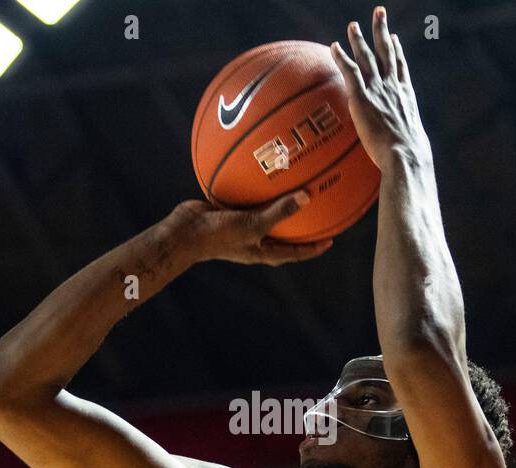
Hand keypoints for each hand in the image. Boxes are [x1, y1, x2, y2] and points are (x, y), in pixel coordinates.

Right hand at [167, 193, 332, 265]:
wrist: (183, 232)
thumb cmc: (219, 236)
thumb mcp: (253, 225)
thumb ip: (280, 211)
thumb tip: (308, 197)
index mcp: (264, 251)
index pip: (295, 252)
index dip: (314, 248)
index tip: (331, 239)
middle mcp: (255, 238)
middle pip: (284, 232)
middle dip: (301, 224)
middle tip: (319, 210)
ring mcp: (241, 224)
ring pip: (266, 211)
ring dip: (279, 199)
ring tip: (295, 183)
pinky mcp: (229, 209)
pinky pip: (248, 196)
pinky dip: (256, 184)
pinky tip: (263, 166)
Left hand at [330, 7, 431, 171]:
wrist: (405, 155)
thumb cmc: (409, 158)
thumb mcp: (410, 145)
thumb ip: (403, 142)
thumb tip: (401, 158)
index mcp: (406, 96)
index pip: (401, 69)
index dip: (398, 52)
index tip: (395, 38)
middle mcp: (393, 87)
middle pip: (387, 52)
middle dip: (382, 31)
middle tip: (379, 13)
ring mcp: (378, 90)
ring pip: (368, 57)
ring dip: (359, 39)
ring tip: (353, 25)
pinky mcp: (363, 98)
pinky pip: (350, 72)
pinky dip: (342, 57)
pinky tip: (334, 46)